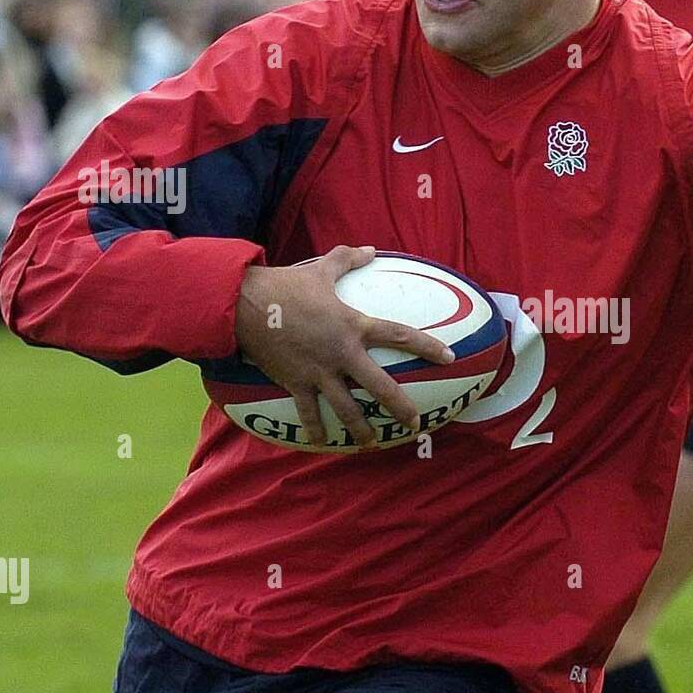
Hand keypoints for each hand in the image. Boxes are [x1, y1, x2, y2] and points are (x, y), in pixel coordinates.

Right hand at [234, 245, 453, 448]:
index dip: (427, 346)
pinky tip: (322, 441)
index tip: (448, 357)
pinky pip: (308, 413)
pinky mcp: (295, 383)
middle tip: (415, 423)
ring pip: (346, 409)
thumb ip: (348, 259)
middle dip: (400, 407)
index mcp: (353, 325)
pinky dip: (315, 429)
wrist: (244, 305)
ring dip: (360, 429)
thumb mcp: (321, 269)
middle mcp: (341, 354)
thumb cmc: (284, 285)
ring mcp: (319, 372)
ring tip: (371, 443)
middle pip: (379, 386)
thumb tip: (371, 249)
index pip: (399, 336)